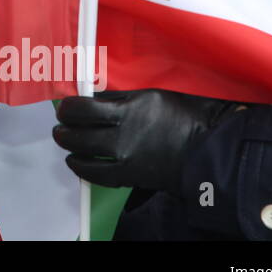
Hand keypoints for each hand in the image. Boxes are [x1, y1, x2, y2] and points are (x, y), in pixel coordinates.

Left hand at [53, 89, 241, 191]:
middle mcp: (124, 130)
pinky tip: (76, 162)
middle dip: (64, 125)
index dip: (69, 106)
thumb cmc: (186, 116)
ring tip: (65, 141)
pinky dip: (81, 167)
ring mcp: (125, 155)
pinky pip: (96, 174)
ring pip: (82, 150)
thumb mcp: (152, 96)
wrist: (210, 149)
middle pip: (78, 128)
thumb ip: (121, 99)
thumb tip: (94, 100)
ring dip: (68, 145)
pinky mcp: (130, 175)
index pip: (85, 106)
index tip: (66, 106)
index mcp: (131, 106)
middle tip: (61, 123)